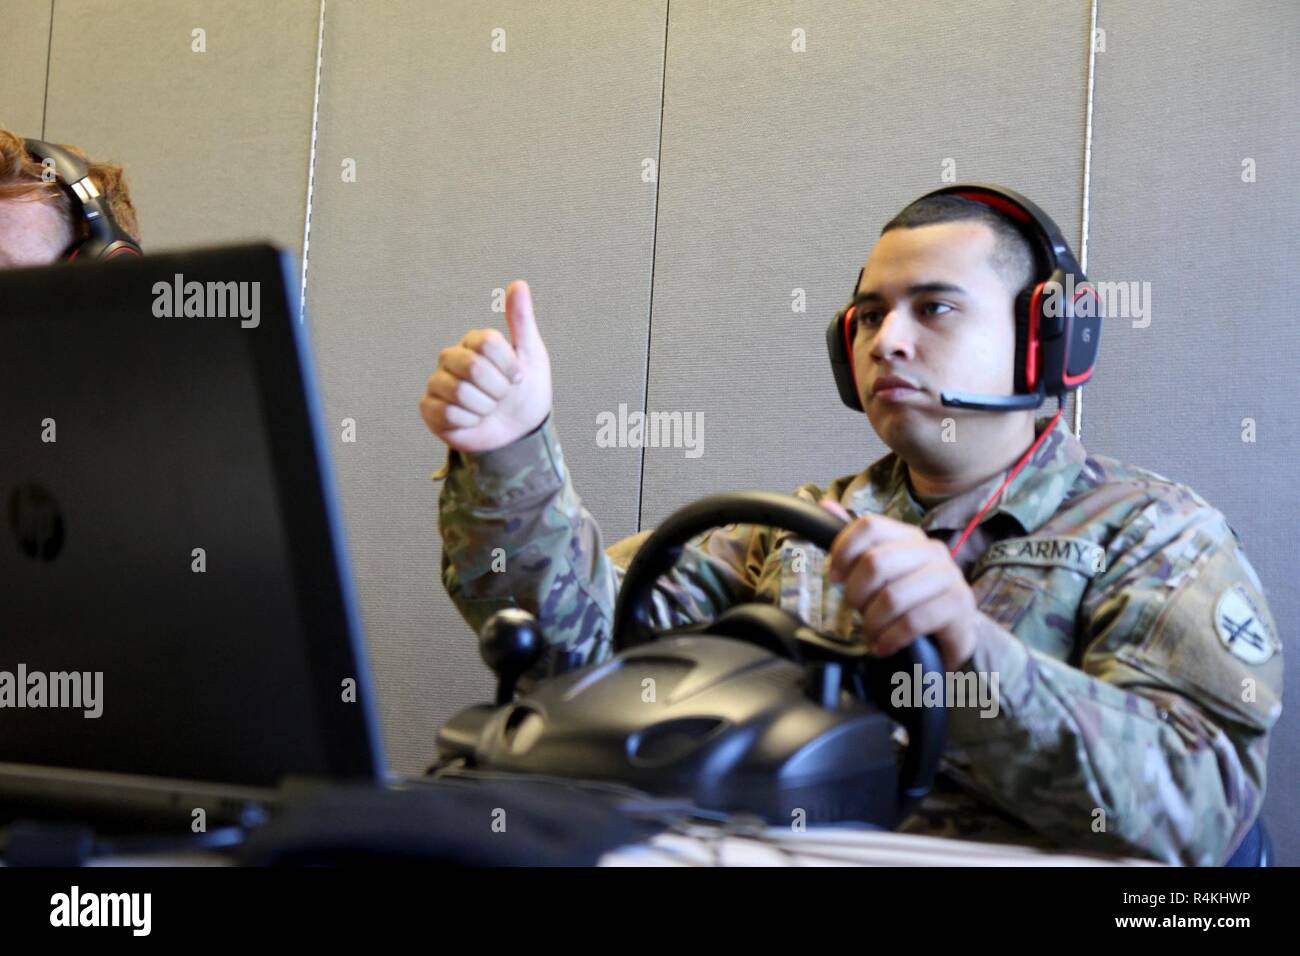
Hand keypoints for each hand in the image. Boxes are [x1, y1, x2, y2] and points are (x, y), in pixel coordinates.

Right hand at [420, 280, 553, 453]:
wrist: (518, 430)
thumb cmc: (524, 389)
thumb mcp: (531, 355)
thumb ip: (521, 321)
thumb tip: (519, 283)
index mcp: (473, 342)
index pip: (488, 343)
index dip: (509, 366)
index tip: (518, 377)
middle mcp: (451, 358)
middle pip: (473, 367)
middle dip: (498, 388)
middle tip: (502, 395)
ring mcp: (437, 383)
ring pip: (461, 392)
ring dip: (485, 407)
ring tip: (488, 409)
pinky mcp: (429, 409)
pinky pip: (449, 414)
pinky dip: (469, 422)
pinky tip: (473, 420)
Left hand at [818, 497, 976, 670]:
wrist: (953, 634)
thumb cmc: (911, 601)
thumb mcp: (884, 572)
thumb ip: (857, 542)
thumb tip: (826, 503)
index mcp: (909, 536)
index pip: (870, 526)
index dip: (844, 551)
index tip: (835, 578)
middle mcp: (931, 550)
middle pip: (876, 562)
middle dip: (857, 594)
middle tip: (856, 611)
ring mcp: (949, 576)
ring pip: (893, 596)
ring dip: (873, 622)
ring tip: (871, 633)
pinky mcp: (958, 605)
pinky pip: (912, 621)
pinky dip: (890, 638)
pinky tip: (884, 646)